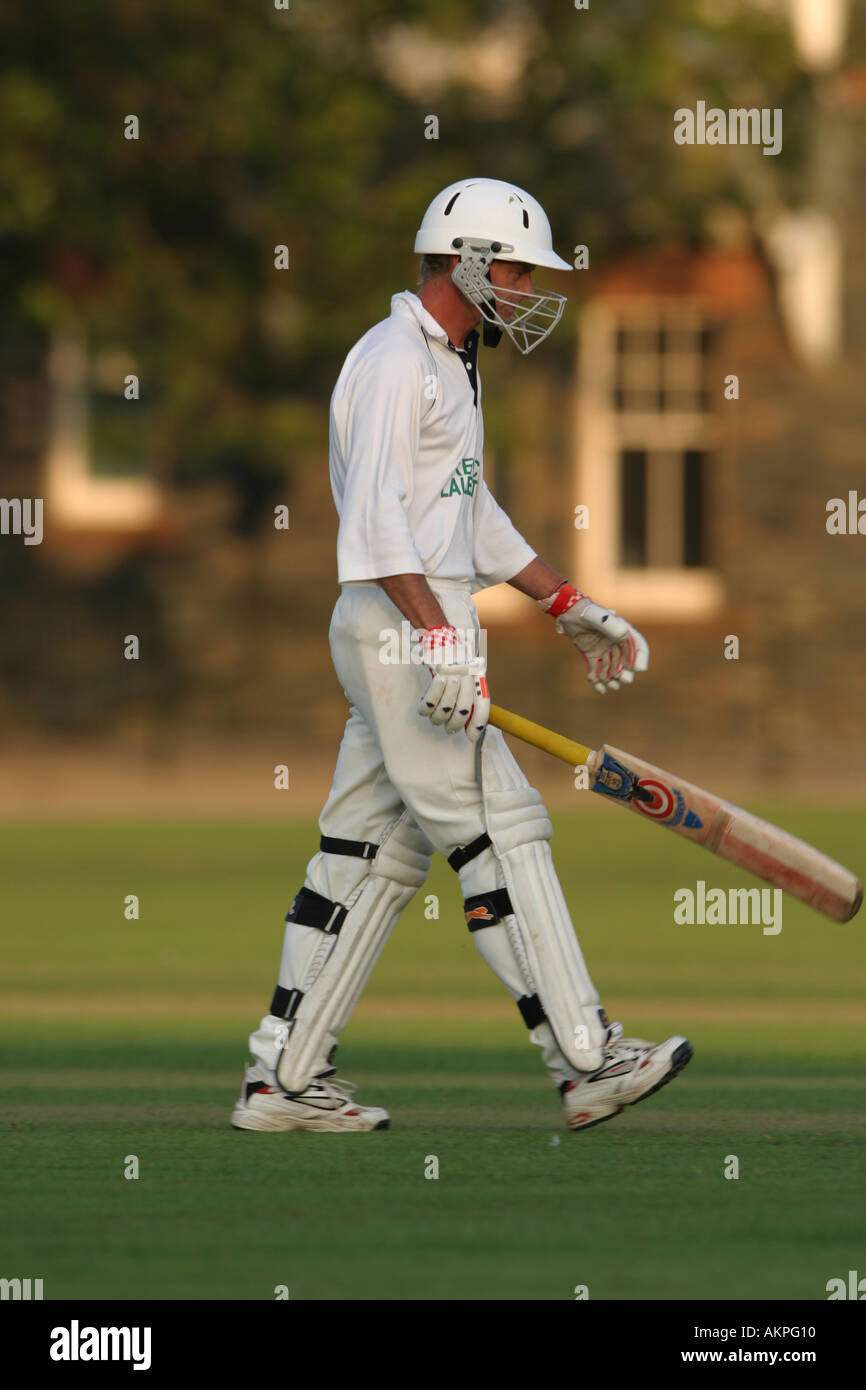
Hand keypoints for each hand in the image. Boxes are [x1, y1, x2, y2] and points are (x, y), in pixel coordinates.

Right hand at [417, 626, 489, 741]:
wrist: (440, 636)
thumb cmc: (452, 657)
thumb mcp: (468, 671)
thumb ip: (470, 691)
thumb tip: (467, 717)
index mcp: (479, 678)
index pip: (483, 706)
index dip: (477, 725)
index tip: (471, 738)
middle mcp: (469, 677)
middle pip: (463, 711)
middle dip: (455, 725)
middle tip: (448, 729)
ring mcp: (453, 675)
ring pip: (445, 709)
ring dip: (438, 717)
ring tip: (434, 717)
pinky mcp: (436, 674)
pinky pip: (430, 701)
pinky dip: (426, 708)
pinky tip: (423, 707)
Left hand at [539, 584, 648, 693]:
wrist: (569, 614)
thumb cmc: (586, 613)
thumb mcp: (599, 618)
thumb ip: (612, 626)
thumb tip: (624, 636)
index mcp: (624, 632)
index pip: (639, 647)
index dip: (640, 658)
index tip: (638, 669)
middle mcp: (616, 643)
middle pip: (626, 663)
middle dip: (626, 673)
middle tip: (623, 679)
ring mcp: (605, 651)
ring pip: (612, 670)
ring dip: (612, 679)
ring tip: (611, 685)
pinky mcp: (593, 657)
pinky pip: (598, 672)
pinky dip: (598, 682)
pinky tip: (599, 689)